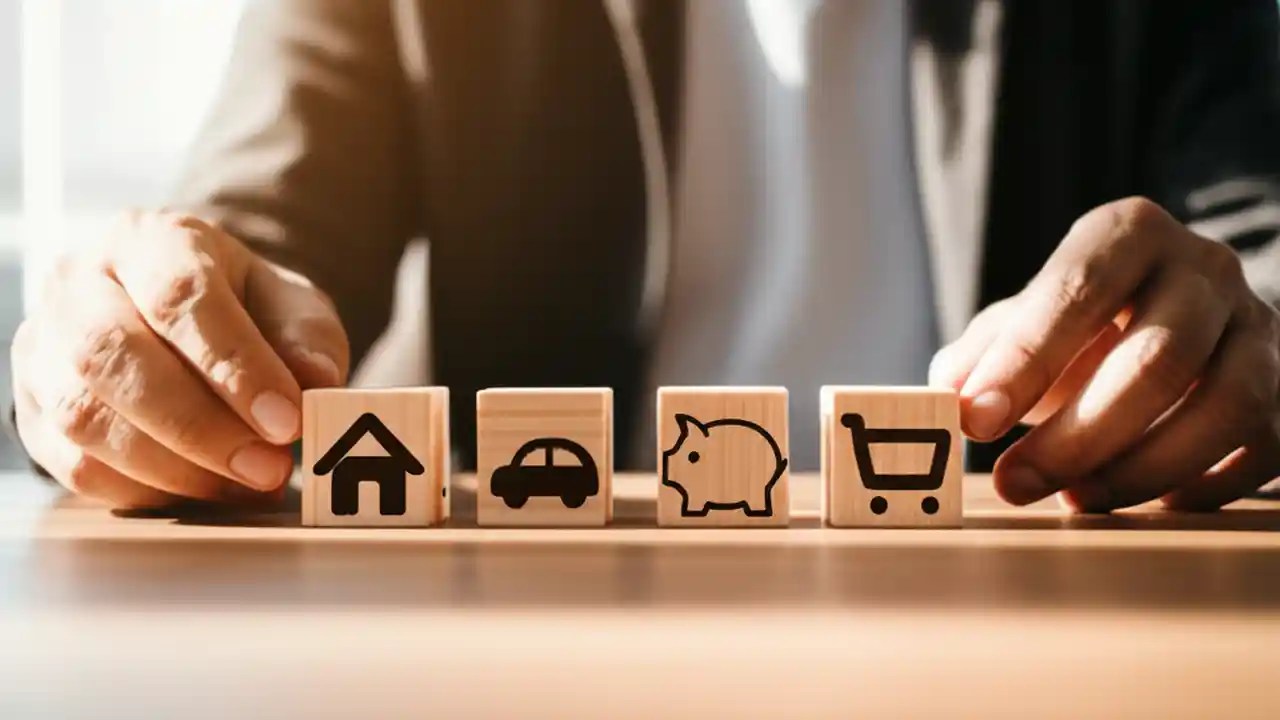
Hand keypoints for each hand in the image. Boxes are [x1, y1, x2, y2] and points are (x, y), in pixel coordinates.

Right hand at [10, 211, 349, 507]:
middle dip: (200, 426)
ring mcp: (45, 346)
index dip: (235, 366)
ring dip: (174, 467)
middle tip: (269, 467)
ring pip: (85, 416)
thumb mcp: (291, 307)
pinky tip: (203, 491)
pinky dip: (145, 490)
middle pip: (116, 354)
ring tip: (246, 484)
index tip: (287, 421)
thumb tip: (317, 382)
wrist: (184, 318)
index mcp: (151, 240)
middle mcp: (80, 283)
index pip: (181, 296)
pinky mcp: (33, 408)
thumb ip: (307, 340)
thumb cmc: (245, 311)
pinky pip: (75, 464)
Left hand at [931, 197, 1279, 511]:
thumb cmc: (1075, 326)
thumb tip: (950, 397)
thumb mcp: (1017, 322)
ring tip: (1075, 501)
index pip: (1076, 289)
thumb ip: (977, 356)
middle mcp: (1204, 269)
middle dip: (1078, 435)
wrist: (1163, 321)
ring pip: (1225, 407)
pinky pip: (1264, 446)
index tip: (975, 420)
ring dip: (1141, 469)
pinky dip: (1204, 486)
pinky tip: (1146, 504)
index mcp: (1128, 233)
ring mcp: (1258, 328)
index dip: (1024, 359)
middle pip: (1158, 358)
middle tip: (1015, 483)